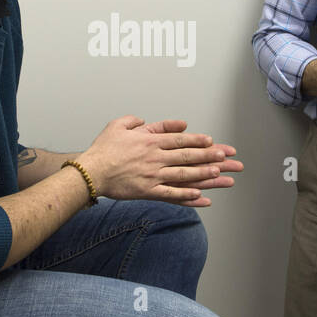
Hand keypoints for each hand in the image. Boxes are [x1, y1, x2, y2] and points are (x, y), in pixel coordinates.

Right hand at [77, 117, 235, 206]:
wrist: (90, 172)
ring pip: (183, 174)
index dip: (197, 140)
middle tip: (225, 156)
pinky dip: (186, 195)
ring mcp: (153, 175)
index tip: (211, 141)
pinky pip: (170, 194)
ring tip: (219, 174)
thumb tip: (147, 119)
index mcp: (149, 140)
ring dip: (203, 174)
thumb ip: (135, 121)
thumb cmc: (102, 149)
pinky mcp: (147, 191)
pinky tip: (200, 196)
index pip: (179, 139)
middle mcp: (155, 157)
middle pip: (187, 155)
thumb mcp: (118, 125)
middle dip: (209, 155)